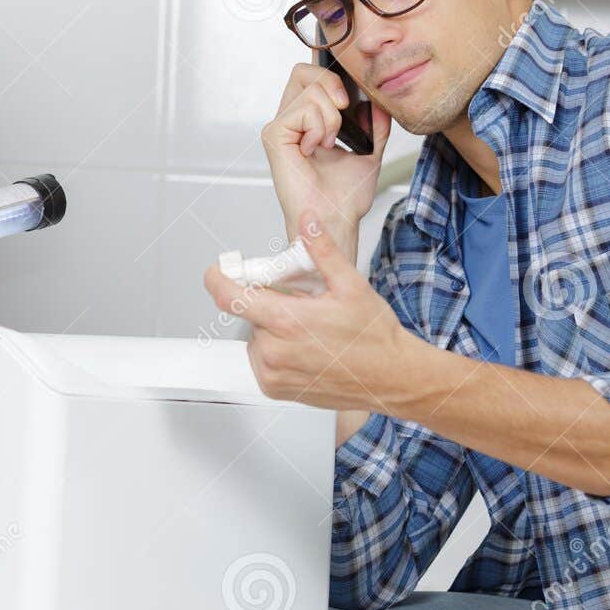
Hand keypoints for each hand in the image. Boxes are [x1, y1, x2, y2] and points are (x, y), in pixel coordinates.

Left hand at [203, 211, 406, 410]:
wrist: (391, 378)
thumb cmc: (374, 338)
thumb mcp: (350, 285)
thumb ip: (322, 250)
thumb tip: (308, 221)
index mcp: (286, 322)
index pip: (229, 297)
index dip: (218, 278)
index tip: (219, 270)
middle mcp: (274, 351)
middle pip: (249, 313)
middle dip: (268, 302)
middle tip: (300, 303)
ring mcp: (272, 373)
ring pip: (255, 335)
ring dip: (272, 327)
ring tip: (308, 330)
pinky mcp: (274, 388)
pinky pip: (261, 359)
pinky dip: (275, 349)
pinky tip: (304, 348)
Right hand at [262, 62, 389, 255]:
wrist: (337, 219)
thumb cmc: (345, 196)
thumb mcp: (369, 150)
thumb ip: (374, 123)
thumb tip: (378, 101)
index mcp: (306, 121)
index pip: (309, 76)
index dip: (330, 75)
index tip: (350, 98)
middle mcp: (289, 121)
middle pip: (303, 71)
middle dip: (332, 85)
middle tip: (344, 110)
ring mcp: (279, 127)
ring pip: (310, 90)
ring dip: (332, 118)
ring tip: (329, 144)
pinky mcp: (274, 136)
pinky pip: (303, 110)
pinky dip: (320, 128)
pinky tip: (316, 150)